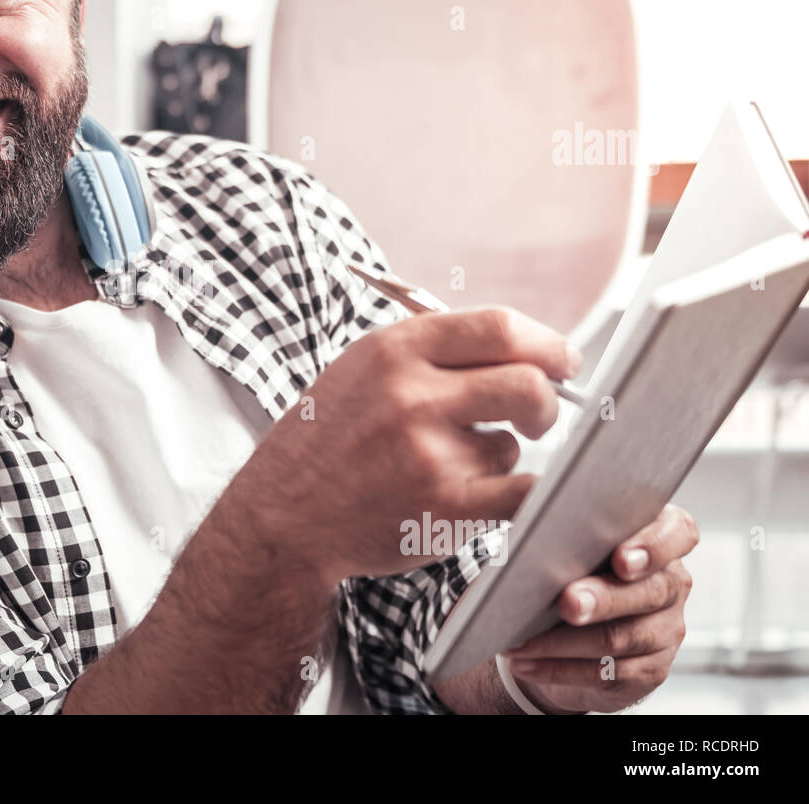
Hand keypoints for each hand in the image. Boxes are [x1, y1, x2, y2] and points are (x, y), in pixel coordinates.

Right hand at [242, 305, 580, 583]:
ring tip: (443, 468)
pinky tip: (480, 497)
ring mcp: (428, 455)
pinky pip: (519, 495)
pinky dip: (511, 496)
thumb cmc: (328, 440)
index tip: (561, 361)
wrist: (281, 516)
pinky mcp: (443, 509)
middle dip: (548, 402)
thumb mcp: (362, 370)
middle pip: (528, 384)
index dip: (547, 344)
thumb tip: (528, 351)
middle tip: (540, 415)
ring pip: (512, 447)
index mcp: (393, 350)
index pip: (500, 327)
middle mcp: (411, 396)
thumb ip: (435, 353)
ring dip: (496, 458)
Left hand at [503, 503, 698, 713]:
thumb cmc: (572, 570)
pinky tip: (528, 662)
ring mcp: (665, 630)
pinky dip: (559, 669)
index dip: (654, 546)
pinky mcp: (649, 669)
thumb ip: (562, 530)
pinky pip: (607, 674)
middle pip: (649, 591)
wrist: (572, 628)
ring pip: (622, 637)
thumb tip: (522, 530)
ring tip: (524, 640)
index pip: (678, 533)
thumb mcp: (570, 544)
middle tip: (567, 603)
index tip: (622, 560)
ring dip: (565, 641)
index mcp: (658, 539)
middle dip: (603, 599)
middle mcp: (670, 584)